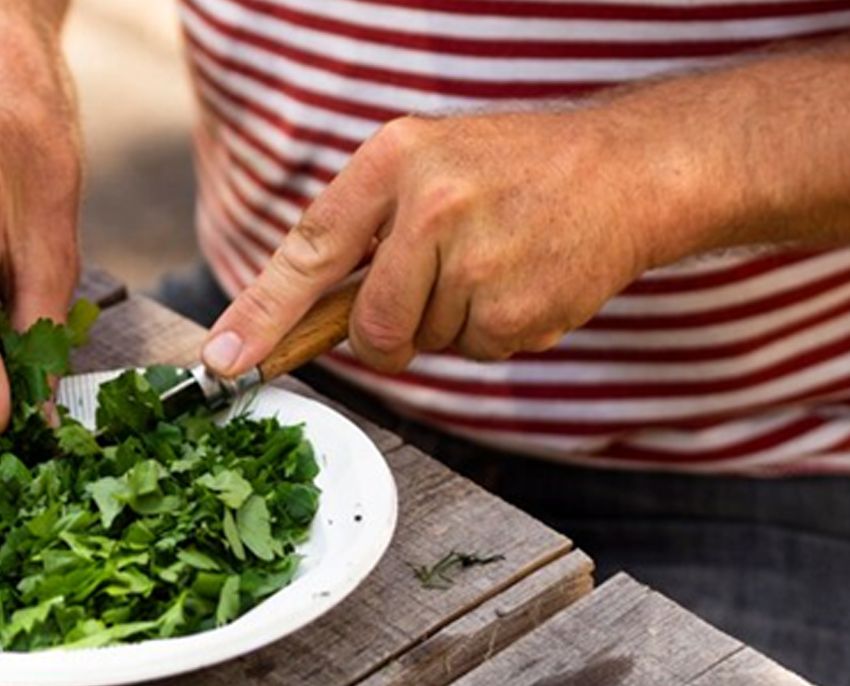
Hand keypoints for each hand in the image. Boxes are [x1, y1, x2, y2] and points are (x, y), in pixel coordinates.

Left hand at [202, 109, 702, 374]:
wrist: (625, 171)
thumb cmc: (514, 171)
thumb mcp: (429, 164)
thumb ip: (367, 229)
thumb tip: (304, 316)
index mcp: (395, 159)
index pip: (308, 250)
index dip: (262, 314)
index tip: (225, 361)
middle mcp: (431, 206)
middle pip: (371, 326)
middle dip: (388, 335)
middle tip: (431, 295)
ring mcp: (478, 260)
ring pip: (427, 342)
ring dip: (453, 322)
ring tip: (495, 262)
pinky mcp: (519, 309)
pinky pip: (478, 352)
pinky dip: (495, 332)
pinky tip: (524, 280)